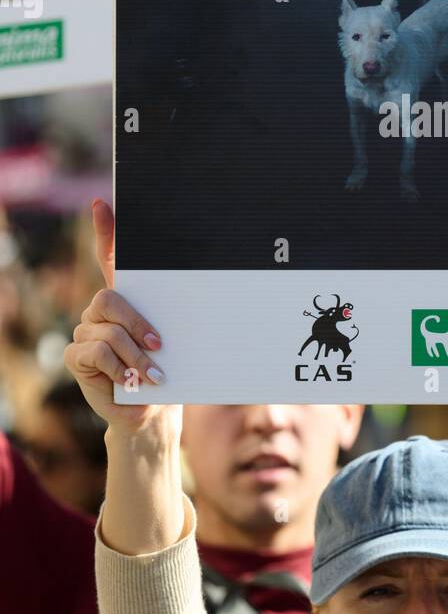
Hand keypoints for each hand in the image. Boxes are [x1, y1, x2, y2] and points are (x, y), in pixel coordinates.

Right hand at [64, 202, 179, 443]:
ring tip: (153, 376)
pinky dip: (120, 369)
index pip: (109, 258)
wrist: (150, 410)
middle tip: (160, 346)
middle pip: (111, 297)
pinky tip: (132, 382)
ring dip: (135, 355)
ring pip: (109, 331)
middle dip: (138, 323)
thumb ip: (176, 318)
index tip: (102, 203)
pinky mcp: (75, 356)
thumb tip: (207, 283)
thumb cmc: (166, 371)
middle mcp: (100, 311)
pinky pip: (97, 352)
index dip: (104, 230)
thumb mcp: (176, 342)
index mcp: (126, 300)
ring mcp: (84, 332)